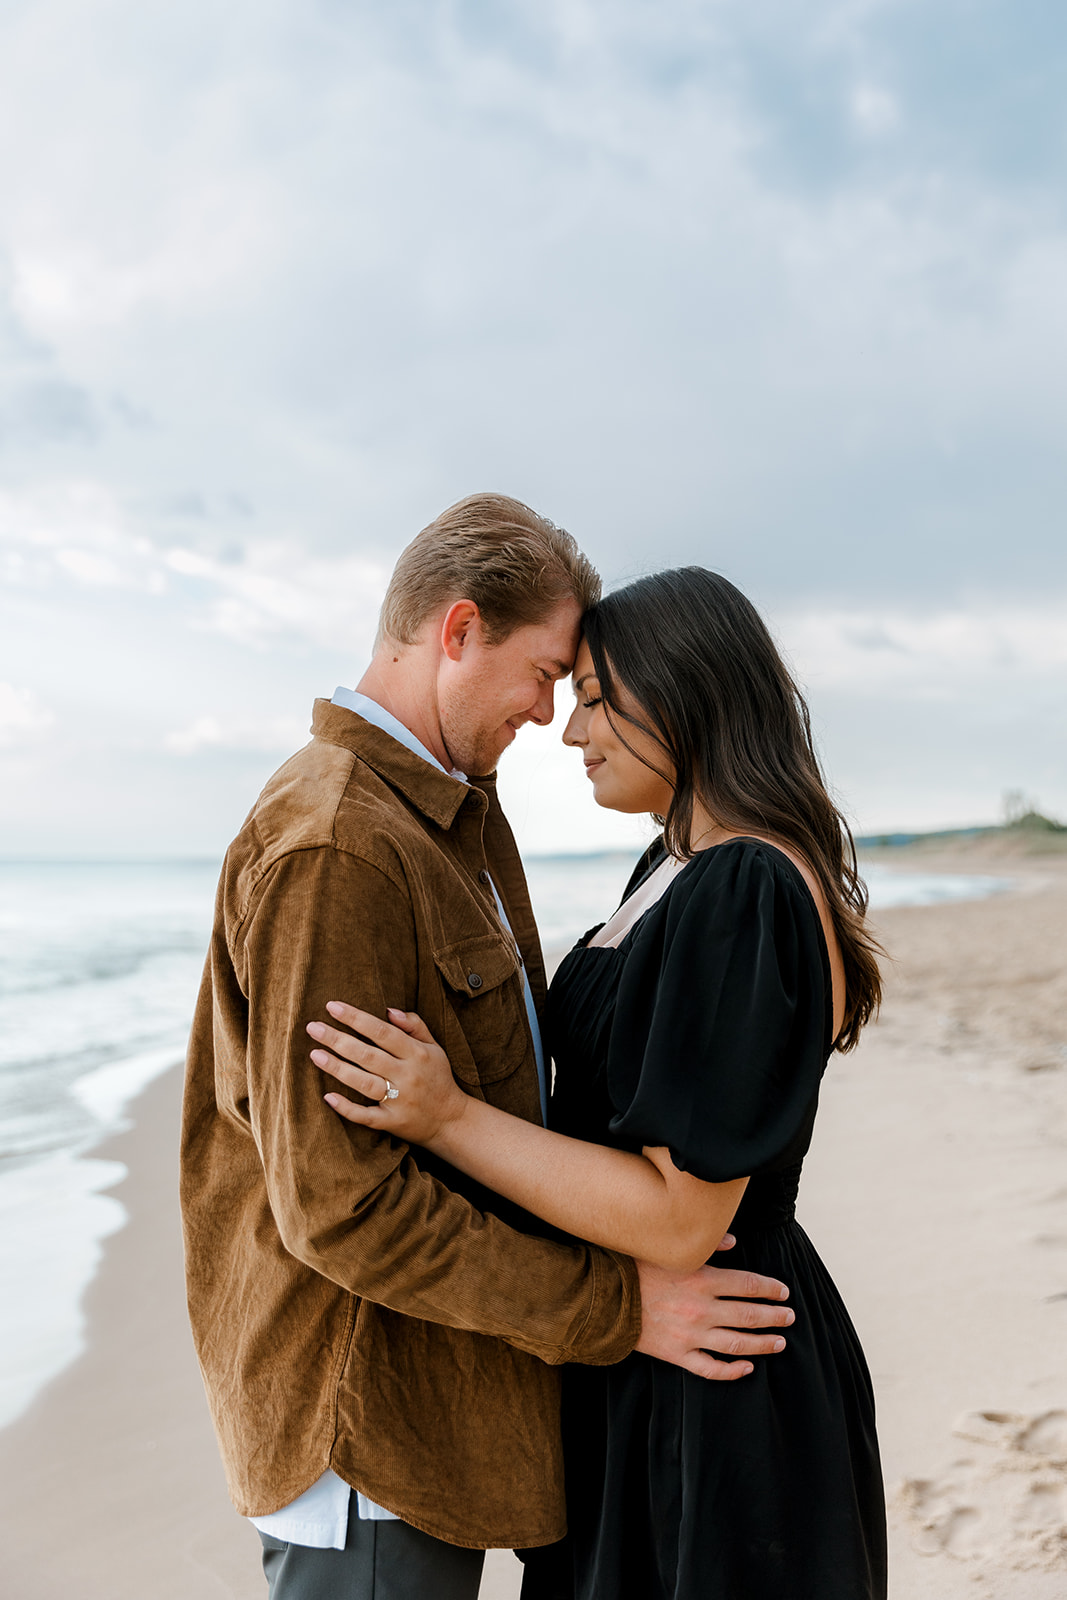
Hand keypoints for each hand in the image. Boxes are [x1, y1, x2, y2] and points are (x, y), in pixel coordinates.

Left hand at [307, 1002, 467, 1146]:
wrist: (451, 1120)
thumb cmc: (437, 1078)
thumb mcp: (434, 1047)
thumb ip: (414, 1025)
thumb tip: (388, 1009)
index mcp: (418, 1054)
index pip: (382, 1031)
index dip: (356, 1018)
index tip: (331, 1006)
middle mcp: (408, 1076)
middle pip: (367, 1055)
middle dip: (337, 1039)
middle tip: (312, 1027)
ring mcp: (400, 1101)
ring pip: (363, 1083)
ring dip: (337, 1068)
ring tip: (314, 1054)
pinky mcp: (392, 1122)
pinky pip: (366, 1116)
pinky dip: (347, 1108)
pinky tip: (327, 1097)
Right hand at [634, 1256, 793, 1380]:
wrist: (604, 1299)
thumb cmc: (637, 1269)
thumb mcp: (670, 1249)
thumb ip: (706, 1246)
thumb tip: (734, 1242)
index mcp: (702, 1279)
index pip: (748, 1284)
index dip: (770, 1288)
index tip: (784, 1291)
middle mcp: (701, 1309)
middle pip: (749, 1315)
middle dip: (774, 1316)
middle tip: (790, 1317)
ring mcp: (691, 1335)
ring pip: (737, 1344)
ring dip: (762, 1344)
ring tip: (780, 1342)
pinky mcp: (678, 1354)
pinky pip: (711, 1368)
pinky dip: (732, 1371)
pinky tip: (748, 1368)